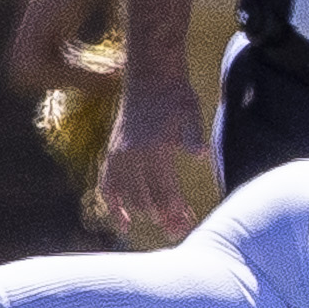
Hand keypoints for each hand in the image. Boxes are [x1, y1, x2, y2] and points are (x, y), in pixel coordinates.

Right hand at [100, 79, 208, 239]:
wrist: (150, 76)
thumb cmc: (175, 96)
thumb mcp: (190, 113)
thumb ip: (193, 136)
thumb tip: (202, 155)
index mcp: (153, 147)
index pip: (164, 190)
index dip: (175, 211)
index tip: (187, 225)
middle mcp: (131, 154)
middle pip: (147, 198)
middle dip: (164, 218)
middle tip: (181, 231)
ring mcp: (118, 154)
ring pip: (126, 196)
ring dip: (144, 214)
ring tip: (163, 227)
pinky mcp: (112, 153)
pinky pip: (106, 185)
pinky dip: (112, 206)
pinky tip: (124, 225)